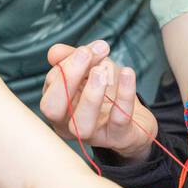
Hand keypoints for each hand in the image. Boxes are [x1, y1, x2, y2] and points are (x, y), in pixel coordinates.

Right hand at [39, 40, 156, 160]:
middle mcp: (69, 124)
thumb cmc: (107, 91)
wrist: (136, 118)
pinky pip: (119, 120)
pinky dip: (124, 94)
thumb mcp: (90, 68)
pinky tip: (127, 72)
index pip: (51, 86)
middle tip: (86, 55)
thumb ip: (73, 57)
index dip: (67, 64)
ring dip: (91, 96)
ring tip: (101, 72)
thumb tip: (54, 51)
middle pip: (53, 109)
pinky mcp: (119, 137)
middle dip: (67, 79)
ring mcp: (93, 135)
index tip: (87, 49)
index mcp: (59, 105)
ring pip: (81, 124)